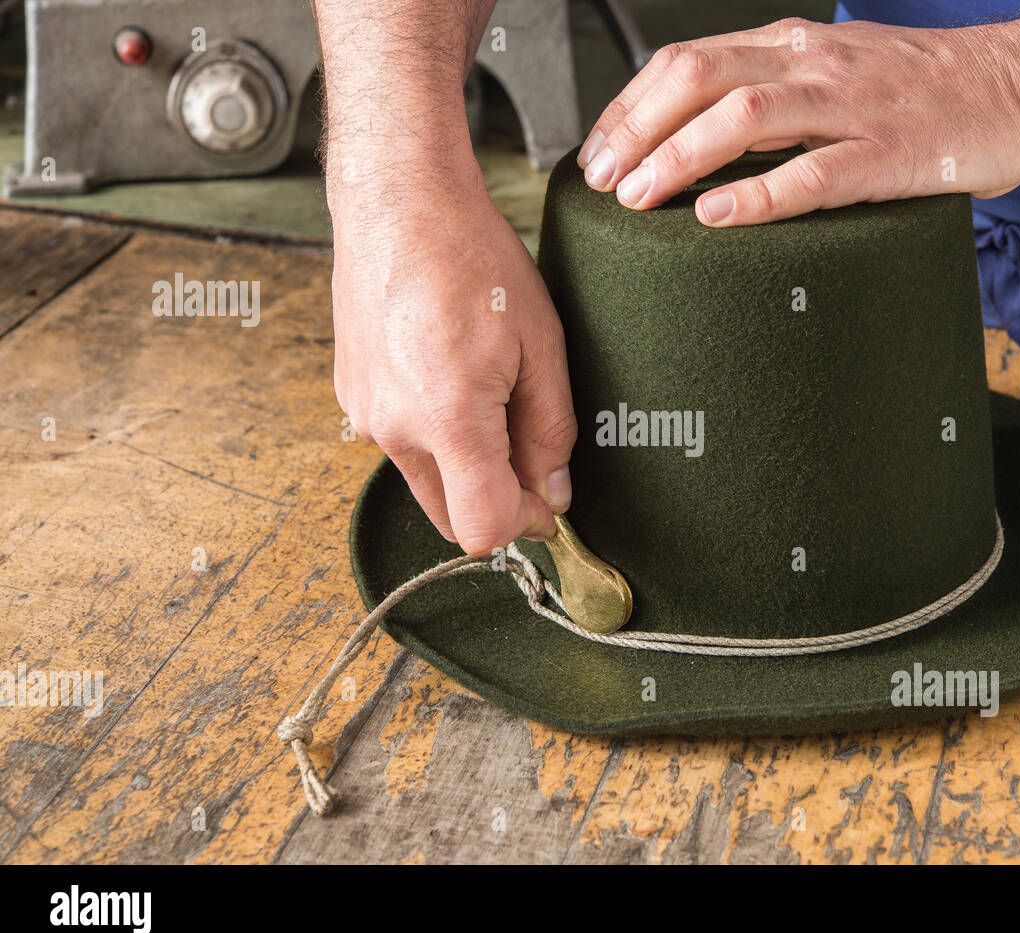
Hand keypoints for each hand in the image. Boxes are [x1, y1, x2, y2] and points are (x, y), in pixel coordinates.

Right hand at [330, 192, 576, 555]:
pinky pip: (401, 444)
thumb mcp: (541, 346)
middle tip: (531, 459)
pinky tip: (457, 381)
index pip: (482, 528)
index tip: (549, 503)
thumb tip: (554, 494)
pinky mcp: (350, 396)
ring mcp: (363, 414)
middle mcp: (393, 427)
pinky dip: (434, 437)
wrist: (400, 202)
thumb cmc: (473, 259)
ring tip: (495, 402)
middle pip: (450, 518)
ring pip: (424, 482)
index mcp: (448, 417)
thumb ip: (549, 431)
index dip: (524, 525)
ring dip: (464, 469)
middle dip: (496, 504)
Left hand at [576, 16, 1019, 224]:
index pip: (685, 62)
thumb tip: (697, 135)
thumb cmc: (924, 92)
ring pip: (742, 120)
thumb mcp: (834, 73)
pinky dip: (757, 195)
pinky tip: (716, 215)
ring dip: (677, 159)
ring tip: (639, 198)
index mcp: (791, 46)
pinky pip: (811, 173)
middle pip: (697, 81)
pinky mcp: (887, 155)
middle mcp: (811, 65)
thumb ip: (770, 95)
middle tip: (601, 182)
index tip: (597, 152)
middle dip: (635, 132)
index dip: (628, 107)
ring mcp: (850, 107)